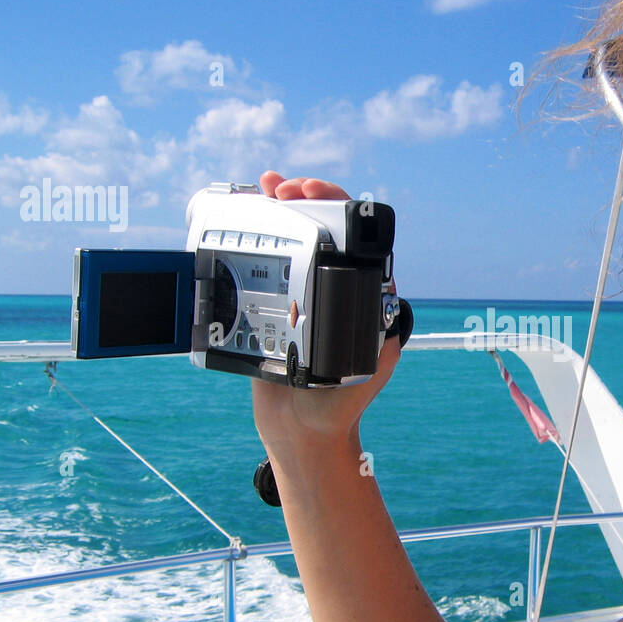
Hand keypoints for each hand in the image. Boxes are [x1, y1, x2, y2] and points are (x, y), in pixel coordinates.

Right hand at [251, 171, 402, 457]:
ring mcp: (298, 293)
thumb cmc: (342, 402)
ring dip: (275, 209)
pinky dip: (250, 237)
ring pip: (290, 240)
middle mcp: (330, 285)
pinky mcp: (268, 307)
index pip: (355, 234)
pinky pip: (260, 266)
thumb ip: (377, 335)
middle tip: (283, 189)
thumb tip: (383, 300)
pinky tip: (239, 215)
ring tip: (262, 189)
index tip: (315, 194)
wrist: (303, 432)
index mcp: (360, 292)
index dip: (337, 204)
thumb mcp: (368, 365)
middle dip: (304, 198)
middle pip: (320, 227)